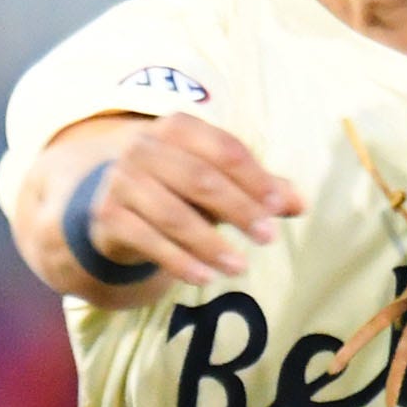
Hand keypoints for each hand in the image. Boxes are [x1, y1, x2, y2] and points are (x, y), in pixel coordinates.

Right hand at [83, 115, 305, 283]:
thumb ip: (259, 189)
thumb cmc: (179, 187)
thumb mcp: (219, 181)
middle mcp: (144, 147)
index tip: (278, 207)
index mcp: (177, 128)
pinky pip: (148, 240)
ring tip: (240, 267)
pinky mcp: (107, 214)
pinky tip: (205, 277)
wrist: (113, 203)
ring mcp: (121, 180)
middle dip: (238, 210)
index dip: (253, 178)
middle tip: (268, 238)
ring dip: (210, 244)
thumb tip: (300, 204)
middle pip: (200, 179)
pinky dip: (179, 261)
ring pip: (172, 214)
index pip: (223, 149)